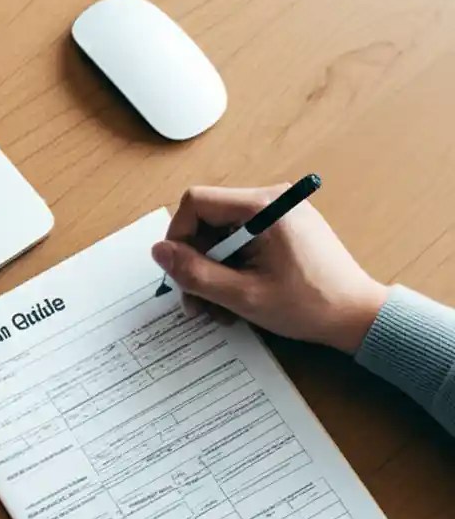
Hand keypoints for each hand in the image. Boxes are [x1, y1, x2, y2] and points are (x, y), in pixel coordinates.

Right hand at [152, 184, 387, 352]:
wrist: (359, 317)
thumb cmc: (311, 306)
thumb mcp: (243, 296)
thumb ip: (196, 273)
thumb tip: (159, 252)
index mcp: (264, 207)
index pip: (197, 202)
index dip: (178, 236)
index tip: (178, 270)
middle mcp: (271, 200)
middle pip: (207, 221)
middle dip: (195, 263)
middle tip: (196, 302)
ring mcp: (279, 214)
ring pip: (221, 235)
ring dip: (212, 272)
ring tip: (218, 308)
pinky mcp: (283, 229)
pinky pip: (241, 242)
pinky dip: (231, 269)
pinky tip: (236, 298)